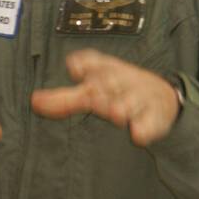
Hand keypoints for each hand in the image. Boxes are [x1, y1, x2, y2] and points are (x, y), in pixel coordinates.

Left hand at [31, 50, 178, 145]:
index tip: (75, 69)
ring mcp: (139, 100)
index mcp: (106, 71)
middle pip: (110, 83)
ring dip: (121, 108)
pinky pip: (150, 124)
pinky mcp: (154, 118)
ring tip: (116, 113)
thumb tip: (34, 101)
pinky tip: (138, 135)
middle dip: (99, 90)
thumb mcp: (94, 88)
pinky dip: (145, 129)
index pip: (95, 63)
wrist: (164, 97)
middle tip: (90, 97)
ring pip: (129, 103)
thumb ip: (64, 98)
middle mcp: (122, 82)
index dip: (86, 64)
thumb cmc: (120, 89)